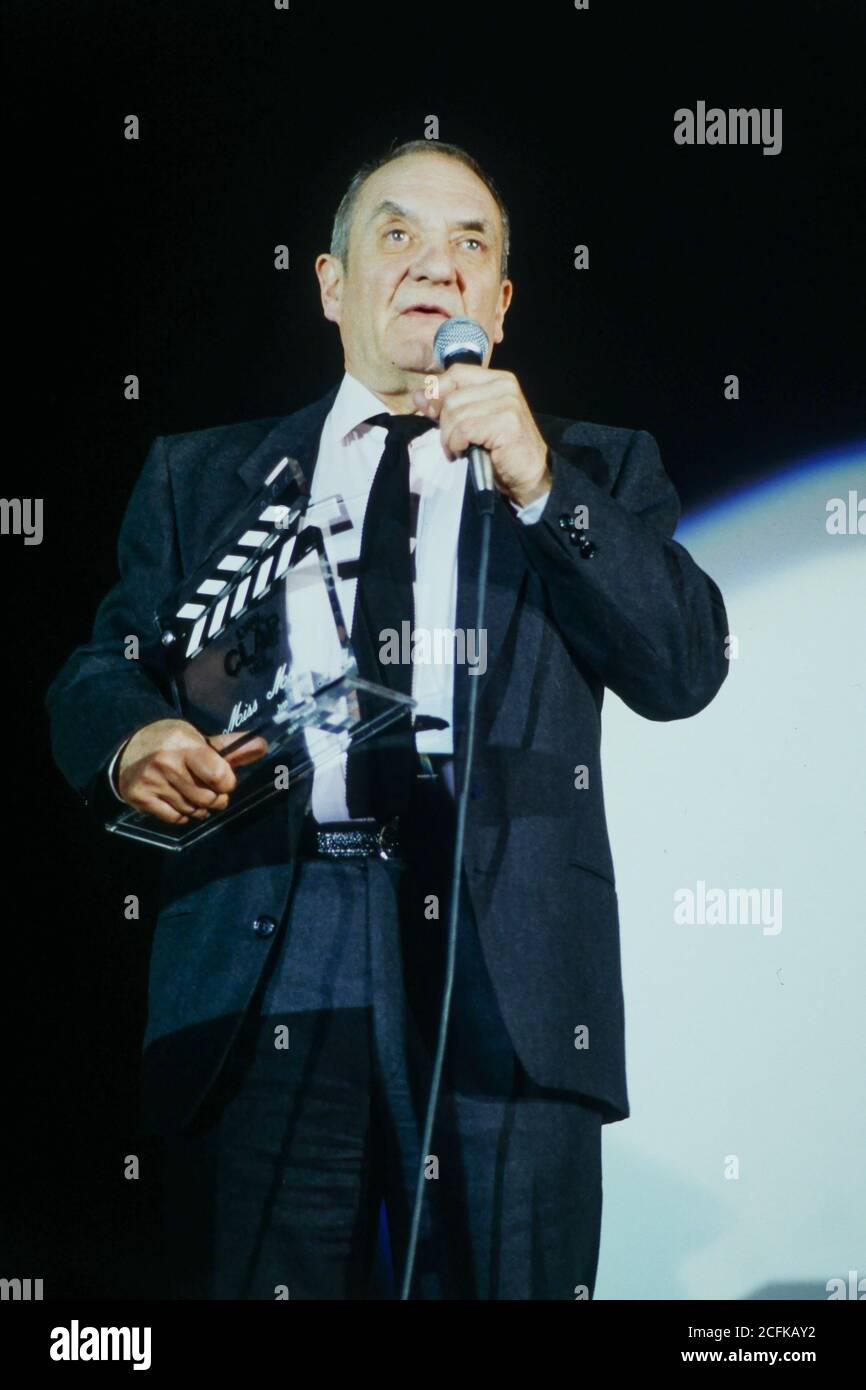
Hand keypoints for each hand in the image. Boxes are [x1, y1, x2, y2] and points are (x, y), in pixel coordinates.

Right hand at [117, 718, 267, 824]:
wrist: (128, 749)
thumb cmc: (172, 743)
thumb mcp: (199, 739)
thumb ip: (231, 747)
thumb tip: (263, 746)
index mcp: (185, 744)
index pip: (218, 774)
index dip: (227, 782)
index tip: (223, 779)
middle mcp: (166, 763)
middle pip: (208, 798)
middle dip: (216, 798)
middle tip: (210, 789)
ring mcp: (151, 782)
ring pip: (193, 810)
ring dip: (200, 807)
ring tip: (193, 793)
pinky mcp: (140, 798)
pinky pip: (176, 818)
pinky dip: (183, 814)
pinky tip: (179, 800)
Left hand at [411, 364, 551, 508]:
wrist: (528, 475)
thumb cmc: (499, 450)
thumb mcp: (471, 422)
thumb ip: (445, 407)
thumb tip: (417, 395)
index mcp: (498, 379)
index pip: (456, 373)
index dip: (438, 393)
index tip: (433, 415)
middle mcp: (505, 386)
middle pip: (452, 397)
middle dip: (444, 424)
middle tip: (453, 443)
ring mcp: (508, 403)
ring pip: (455, 414)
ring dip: (450, 439)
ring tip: (459, 450)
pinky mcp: (506, 423)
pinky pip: (463, 429)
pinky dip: (457, 445)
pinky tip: (464, 453)